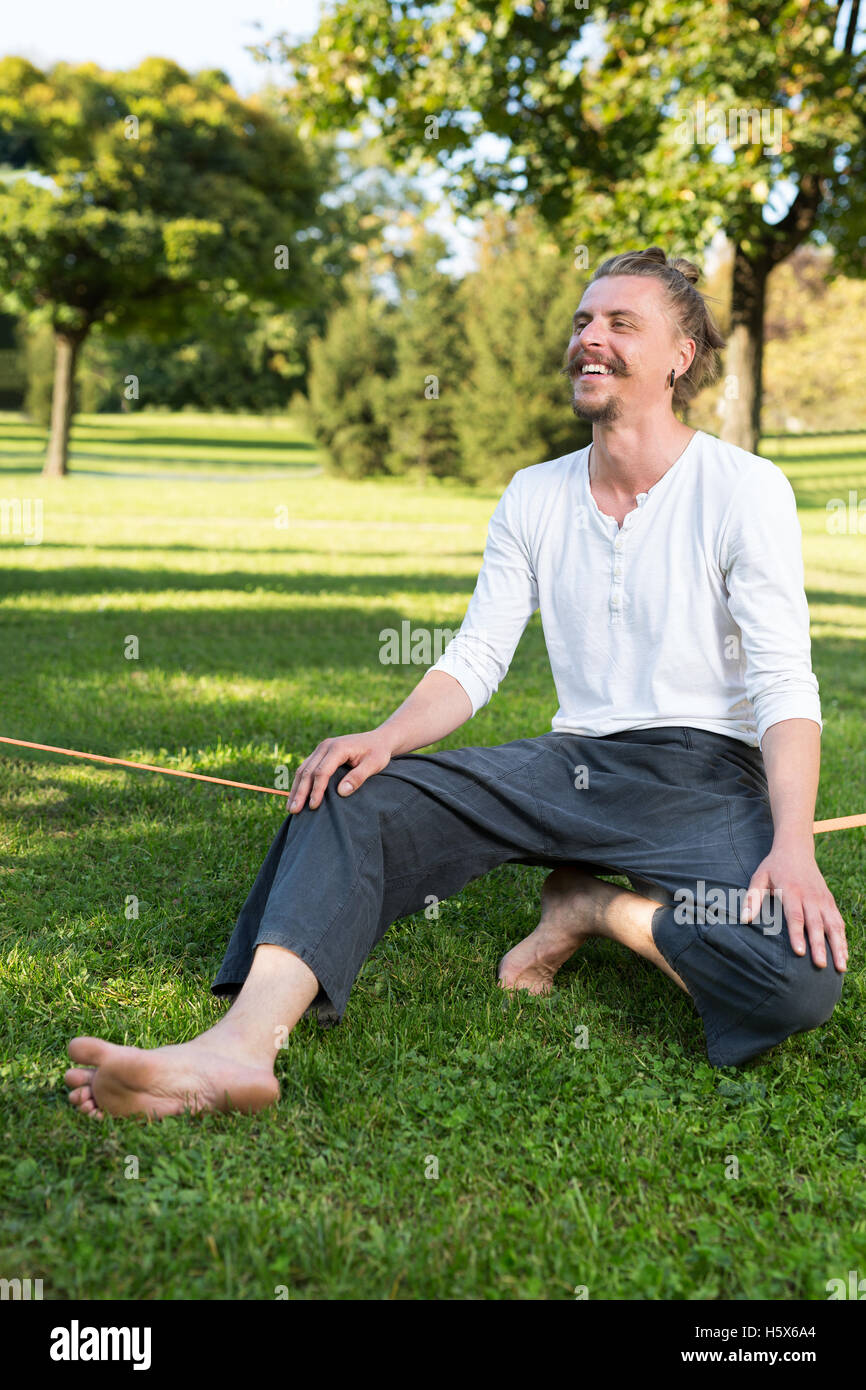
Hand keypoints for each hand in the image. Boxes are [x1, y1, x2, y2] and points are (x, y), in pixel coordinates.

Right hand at [287, 729, 393, 812]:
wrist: (378, 739)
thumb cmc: (378, 753)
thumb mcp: (374, 764)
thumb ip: (358, 777)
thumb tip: (341, 792)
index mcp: (338, 748)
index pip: (322, 772)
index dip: (316, 790)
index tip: (314, 806)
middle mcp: (325, 746)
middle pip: (307, 771)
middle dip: (300, 792)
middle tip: (294, 811)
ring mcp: (321, 749)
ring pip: (303, 769)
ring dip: (296, 789)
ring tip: (290, 807)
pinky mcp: (320, 753)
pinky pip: (306, 768)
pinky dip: (300, 783)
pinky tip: (296, 796)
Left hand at [741, 844, 847, 970]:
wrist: (796, 849)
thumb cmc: (774, 866)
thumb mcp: (759, 877)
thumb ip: (752, 898)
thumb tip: (743, 919)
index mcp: (791, 890)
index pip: (795, 915)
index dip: (798, 934)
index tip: (800, 952)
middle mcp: (810, 896)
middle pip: (816, 923)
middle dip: (820, 946)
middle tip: (820, 966)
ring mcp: (822, 899)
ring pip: (833, 925)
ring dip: (838, 946)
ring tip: (840, 967)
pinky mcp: (830, 901)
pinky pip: (839, 921)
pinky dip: (843, 938)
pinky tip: (844, 955)